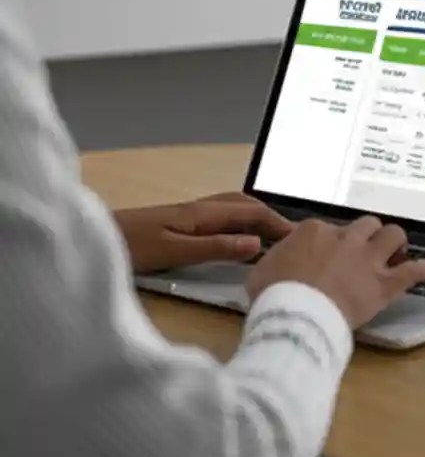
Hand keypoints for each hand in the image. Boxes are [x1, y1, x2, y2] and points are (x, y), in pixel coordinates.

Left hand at [115, 192, 296, 274]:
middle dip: (272, 217)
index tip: (299, 239)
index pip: (252, 212)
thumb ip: (217, 247)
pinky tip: (238, 237)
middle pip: (245, 205)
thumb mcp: (177, 252)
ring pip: (233, 208)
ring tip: (272, 237)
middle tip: (291, 238)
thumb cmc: (131, 246)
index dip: (278, 224)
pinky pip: (221, 217)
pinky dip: (240, 223)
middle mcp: (199, 208)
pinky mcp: (179, 222)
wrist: (94, 237)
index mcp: (202, 213)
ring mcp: (189, 213)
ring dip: (257, 218)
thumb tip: (255, 243)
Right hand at [247, 216, 424, 327]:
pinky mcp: (384, 283)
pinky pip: (414, 270)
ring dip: (396, 242)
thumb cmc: (275, 295)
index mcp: (315, 230)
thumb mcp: (263, 270)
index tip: (329, 253)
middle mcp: (347, 238)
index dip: (332, 242)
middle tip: (367, 248)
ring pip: (393, 235)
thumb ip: (278, 259)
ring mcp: (368, 259)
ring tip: (396, 251)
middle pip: (366, 225)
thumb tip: (278, 260)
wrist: (297, 314)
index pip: (330, 228)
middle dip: (368, 235)